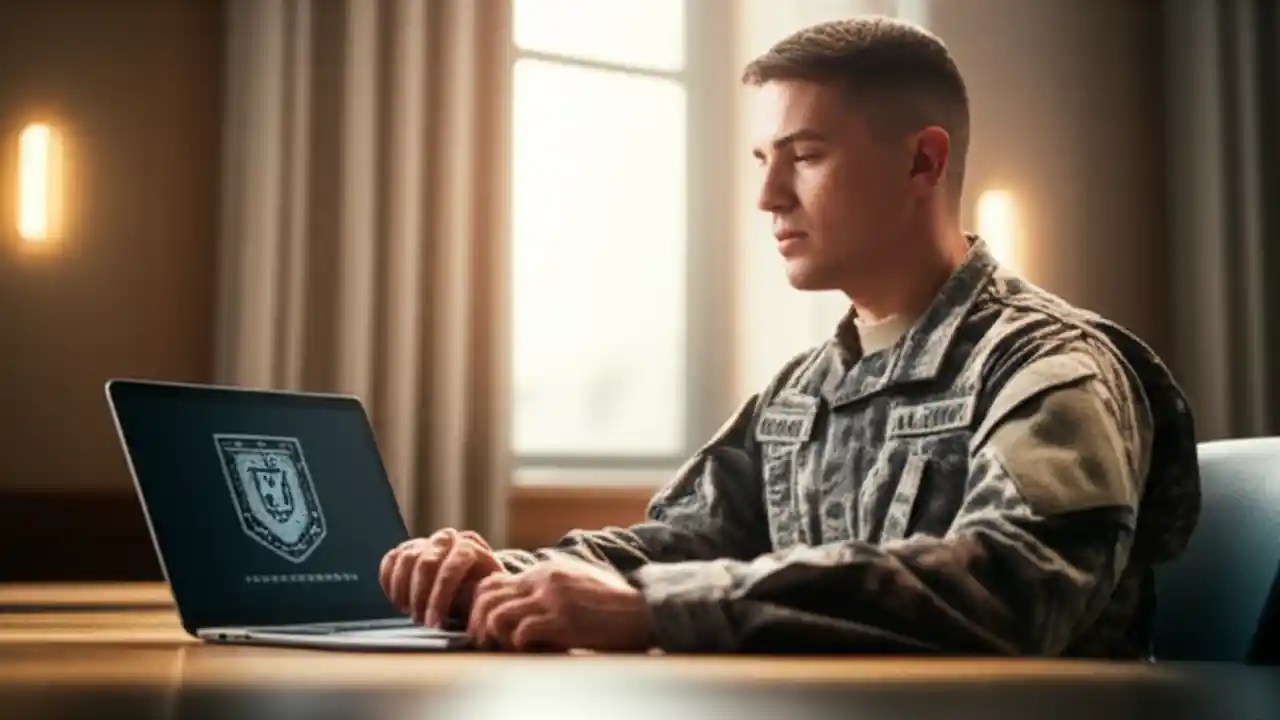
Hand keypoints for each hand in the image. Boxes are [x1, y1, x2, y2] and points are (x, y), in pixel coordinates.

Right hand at [379, 528, 505, 626]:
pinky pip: (391, 560)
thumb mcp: (483, 597)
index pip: (452, 566)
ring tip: (410, 613)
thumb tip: (465, 610)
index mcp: (470, 547)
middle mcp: (447, 539)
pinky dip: (390, 581)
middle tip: (420, 621)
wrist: (472, 581)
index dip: (441, 596)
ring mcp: (426, 542)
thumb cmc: (480, 593)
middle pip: (426, 564)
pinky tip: (397, 600)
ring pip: (406, 559)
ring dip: (403, 591)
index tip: (435, 623)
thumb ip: (474, 599)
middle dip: (420, 597)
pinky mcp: (406, 549)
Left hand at [467, 556, 655, 651]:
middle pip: (486, 597)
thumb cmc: (610, 603)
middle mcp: (544, 579)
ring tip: (507, 649)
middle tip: (485, 643)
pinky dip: (520, 647)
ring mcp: (553, 599)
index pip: (490, 582)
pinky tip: (532, 652)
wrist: (642, 611)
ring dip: (496, 637)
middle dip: (477, 624)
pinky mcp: (564, 620)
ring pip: (498, 615)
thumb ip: (547, 584)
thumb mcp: (575, 580)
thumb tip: (522, 596)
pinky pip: (522, 632)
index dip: (478, 607)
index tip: (485, 627)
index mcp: (544, 570)